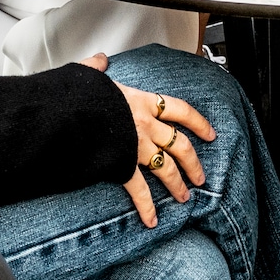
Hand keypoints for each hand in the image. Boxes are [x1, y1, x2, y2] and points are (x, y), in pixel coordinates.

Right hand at [83, 55, 211, 227]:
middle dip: (193, 163)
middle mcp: (145, 124)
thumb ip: (97, 68)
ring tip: (184, 197)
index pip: (180, 110)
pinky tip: (152, 219)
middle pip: (181, 144)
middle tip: (200, 177)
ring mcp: (137, 146)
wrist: (68, 113)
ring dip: (177, 185)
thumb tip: (100, 60)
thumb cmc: (79, 93)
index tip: (211, 134)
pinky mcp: (123, 165)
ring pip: (167, 168)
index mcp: (142, 101)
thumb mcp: (89, 74)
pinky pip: (140, 190)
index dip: (199, 123)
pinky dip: (146, 207)